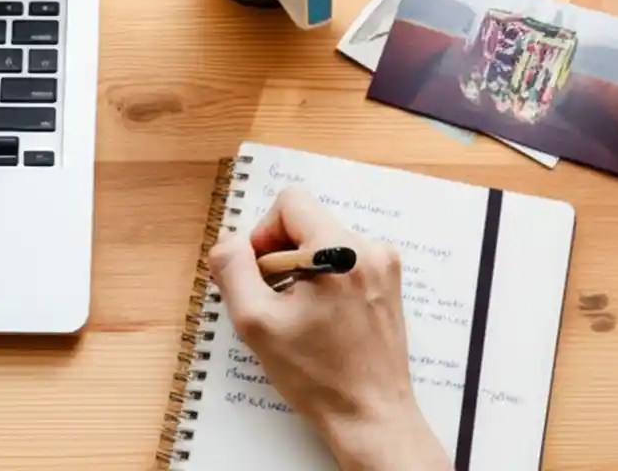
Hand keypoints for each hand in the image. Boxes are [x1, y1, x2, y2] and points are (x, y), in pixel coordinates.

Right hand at [208, 186, 449, 470]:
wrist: (370, 416)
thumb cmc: (316, 375)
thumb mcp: (256, 322)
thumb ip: (233, 270)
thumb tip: (228, 243)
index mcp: (340, 251)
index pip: (291, 202)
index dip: (264, 233)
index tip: (260, 272)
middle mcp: (369, 249)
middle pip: (306, 222)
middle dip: (280, 255)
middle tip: (274, 301)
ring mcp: (384, 267)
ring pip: (323, 243)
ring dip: (301, 270)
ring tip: (299, 315)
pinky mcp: (388, 284)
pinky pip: (344, 261)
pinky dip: (323, 281)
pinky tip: (319, 319)